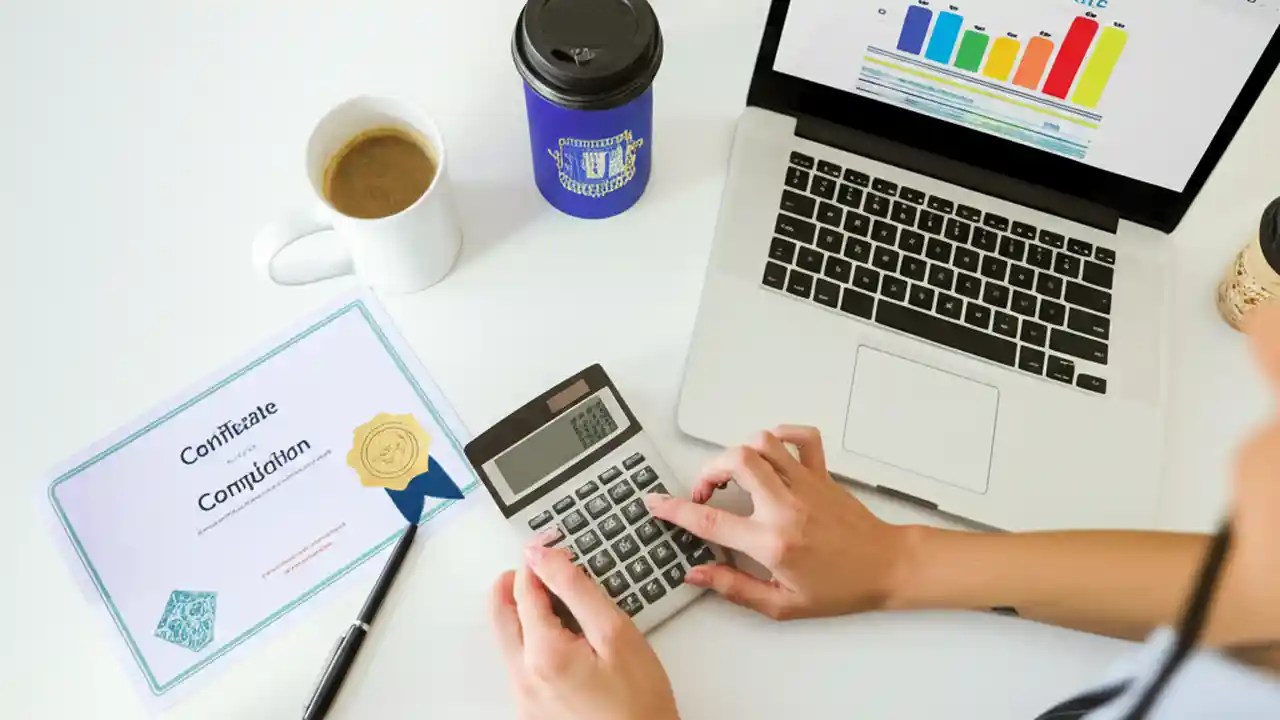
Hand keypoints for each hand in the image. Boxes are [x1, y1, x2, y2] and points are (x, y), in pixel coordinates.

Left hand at [490, 544, 679, 719]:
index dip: (537, 560)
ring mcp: (524, 698)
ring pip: (509, 640)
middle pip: (501, 614)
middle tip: (536, 566)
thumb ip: (575, 589)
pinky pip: (520, 663)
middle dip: (515, 584)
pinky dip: (532, 640)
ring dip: (524, 613)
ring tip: (557, 601)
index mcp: (543, 655)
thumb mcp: (616, 633)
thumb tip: (544, 556)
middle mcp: (523, 678)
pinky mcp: (531, 710)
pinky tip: (561, 638)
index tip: (548, 544)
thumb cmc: (640, 703)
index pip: (524, 590)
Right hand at [644, 425, 909, 619]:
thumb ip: (734, 588)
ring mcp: (806, 485)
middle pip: (735, 462)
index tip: (655, 503)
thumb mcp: (781, 605)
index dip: (676, 510)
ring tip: (734, 475)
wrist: (886, 568)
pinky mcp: (822, 475)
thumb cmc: (839, 588)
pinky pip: (802, 437)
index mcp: (772, 542)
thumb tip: (698, 573)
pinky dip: (781, 435)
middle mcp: (786, 506)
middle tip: (704, 492)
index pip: (711, 521)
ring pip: (762, 443)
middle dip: (708, 471)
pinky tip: (771, 453)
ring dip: (739, 454)